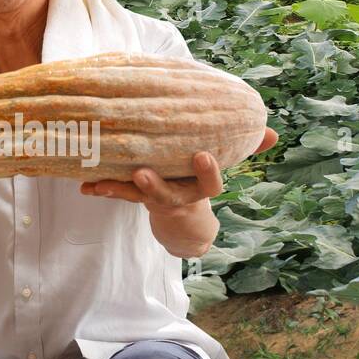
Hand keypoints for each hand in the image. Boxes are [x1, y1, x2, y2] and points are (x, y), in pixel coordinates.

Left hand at [78, 126, 279, 211]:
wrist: (183, 225)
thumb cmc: (199, 180)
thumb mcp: (220, 167)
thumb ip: (245, 147)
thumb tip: (274, 133)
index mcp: (200, 187)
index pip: (209, 184)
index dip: (207, 171)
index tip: (203, 156)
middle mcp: (178, 197)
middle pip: (167, 194)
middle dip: (154, 186)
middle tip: (142, 175)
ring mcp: (156, 201)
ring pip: (137, 197)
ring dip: (119, 189)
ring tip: (99, 183)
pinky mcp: (137, 200)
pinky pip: (118, 194)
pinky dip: (101, 188)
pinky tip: (84, 185)